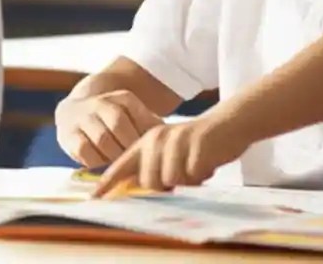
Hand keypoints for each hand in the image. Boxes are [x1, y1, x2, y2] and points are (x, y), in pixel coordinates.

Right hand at [54, 89, 160, 168]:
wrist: (76, 112)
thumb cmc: (115, 122)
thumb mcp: (136, 119)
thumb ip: (151, 130)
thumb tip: (169, 148)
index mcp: (123, 98)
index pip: (139, 117)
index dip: (144, 138)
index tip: (148, 151)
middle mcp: (100, 103)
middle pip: (118, 125)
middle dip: (127, 146)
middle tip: (134, 160)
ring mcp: (82, 117)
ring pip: (101, 138)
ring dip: (113, 155)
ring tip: (118, 162)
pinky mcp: (67, 134)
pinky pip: (84, 151)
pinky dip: (96, 161)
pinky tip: (101, 161)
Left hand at [92, 113, 250, 196]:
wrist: (228, 124)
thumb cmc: (198, 146)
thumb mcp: (170, 153)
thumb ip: (154, 169)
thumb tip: (141, 193)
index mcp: (147, 141)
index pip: (122, 166)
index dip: (107, 183)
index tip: (93, 198)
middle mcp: (157, 139)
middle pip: (150, 182)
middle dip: (166, 187)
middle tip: (183, 175)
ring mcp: (176, 141)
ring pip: (171, 181)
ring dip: (186, 182)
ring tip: (195, 167)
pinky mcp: (196, 146)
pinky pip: (193, 176)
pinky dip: (201, 176)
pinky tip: (206, 163)